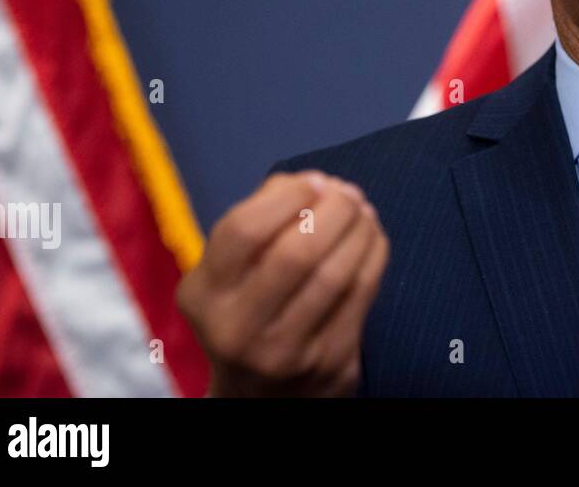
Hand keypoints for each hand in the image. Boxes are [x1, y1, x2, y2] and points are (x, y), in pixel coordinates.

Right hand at [176, 170, 389, 395]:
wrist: (258, 397)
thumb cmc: (245, 312)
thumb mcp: (225, 275)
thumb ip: (257, 222)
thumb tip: (313, 184)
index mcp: (205, 295)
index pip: (244, 231)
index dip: (287, 195)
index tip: (313, 182)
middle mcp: (239, 328)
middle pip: (297, 252)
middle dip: (333, 210)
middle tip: (347, 193)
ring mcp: (287, 352)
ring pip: (336, 274)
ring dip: (359, 231)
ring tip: (363, 211)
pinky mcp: (330, 363)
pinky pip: (362, 295)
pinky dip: (373, 256)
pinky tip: (372, 238)